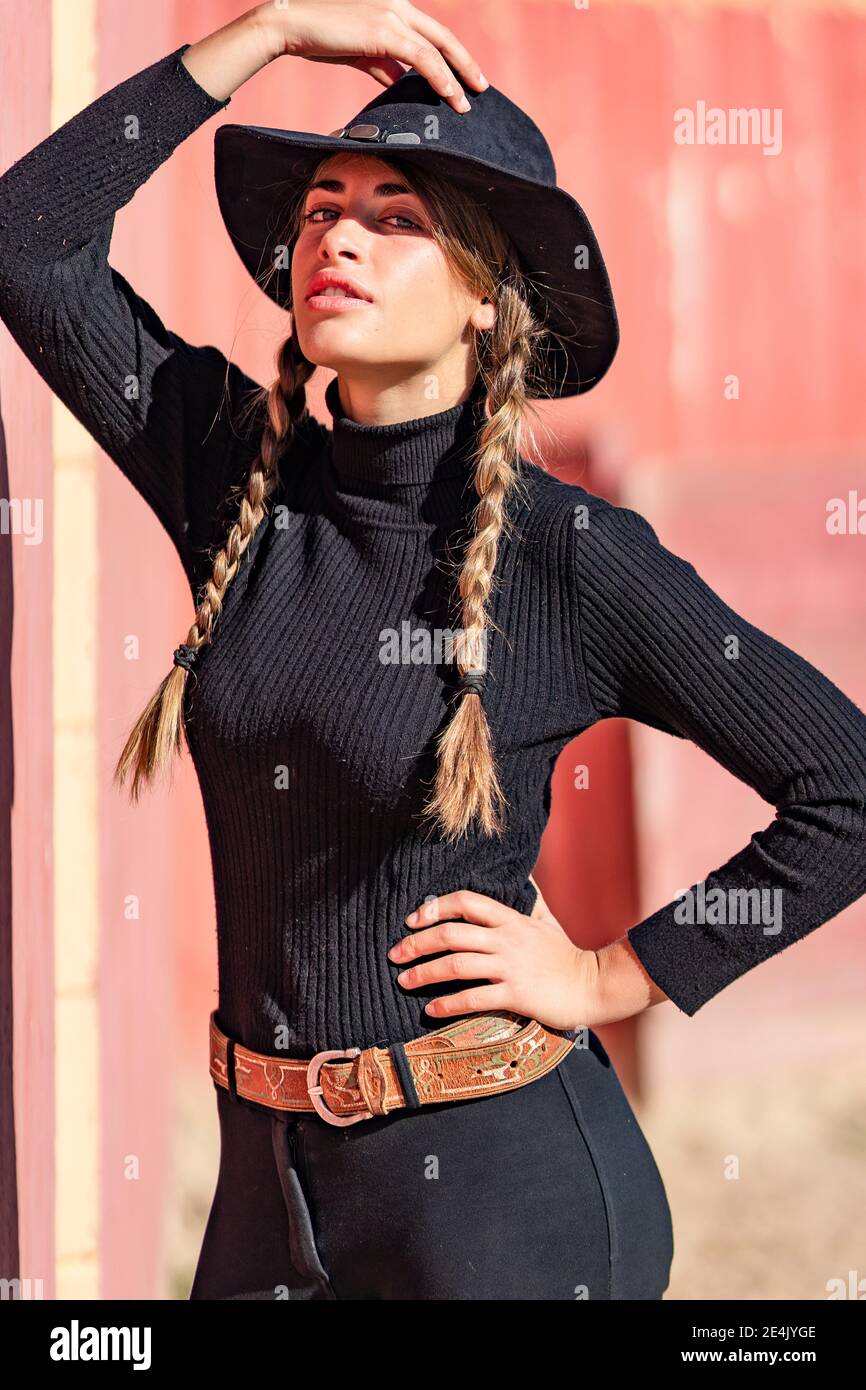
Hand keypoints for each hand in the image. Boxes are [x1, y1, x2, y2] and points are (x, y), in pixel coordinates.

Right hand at [259, 0, 488, 110]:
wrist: (291, 23)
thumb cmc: (320, 36)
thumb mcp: (359, 50)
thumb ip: (382, 63)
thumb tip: (398, 80)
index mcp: (393, 6)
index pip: (431, 32)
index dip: (451, 55)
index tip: (464, 76)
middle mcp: (397, 5)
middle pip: (443, 36)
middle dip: (465, 63)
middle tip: (481, 87)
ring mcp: (392, 14)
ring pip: (437, 48)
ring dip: (456, 77)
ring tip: (466, 103)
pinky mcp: (384, 30)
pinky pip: (422, 57)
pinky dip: (439, 77)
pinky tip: (449, 94)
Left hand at [387, 888, 601, 1030]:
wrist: (594, 985)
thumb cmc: (565, 954)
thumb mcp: (546, 920)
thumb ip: (529, 898)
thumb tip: (521, 874)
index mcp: (511, 919)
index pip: (466, 902)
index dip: (435, 907)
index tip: (413, 920)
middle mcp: (507, 939)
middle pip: (452, 934)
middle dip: (418, 943)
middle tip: (395, 953)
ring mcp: (511, 967)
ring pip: (456, 965)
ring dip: (424, 973)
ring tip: (404, 981)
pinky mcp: (516, 995)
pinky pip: (474, 998)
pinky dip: (448, 1004)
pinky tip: (431, 1009)